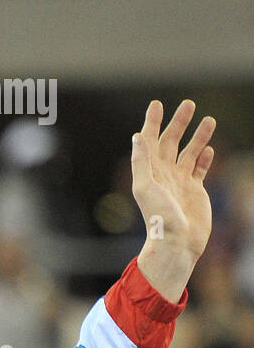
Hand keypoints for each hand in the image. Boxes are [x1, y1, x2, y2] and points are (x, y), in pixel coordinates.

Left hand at [132, 99, 215, 302]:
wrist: (176, 243)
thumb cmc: (159, 218)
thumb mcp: (145, 188)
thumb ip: (141, 162)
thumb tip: (138, 136)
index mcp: (151, 172)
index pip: (150, 141)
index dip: (152, 122)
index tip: (156, 104)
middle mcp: (164, 175)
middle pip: (171, 142)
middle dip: (179, 123)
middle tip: (188, 104)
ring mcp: (180, 182)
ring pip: (189, 153)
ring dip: (197, 136)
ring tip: (208, 120)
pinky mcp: (194, 192)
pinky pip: (199, 170)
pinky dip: (204, 158)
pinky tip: (209, 149)